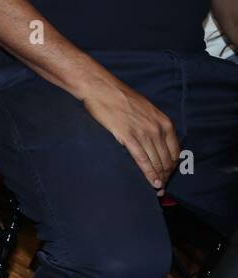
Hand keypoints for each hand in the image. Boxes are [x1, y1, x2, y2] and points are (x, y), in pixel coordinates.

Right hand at [81, 79, 180, 193]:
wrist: (101, 89)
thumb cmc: (120, 97)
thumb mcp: (146, 109)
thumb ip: (154, 124)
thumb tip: (155, 139)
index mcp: (164, 122)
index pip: (175, 151)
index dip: (172, 166)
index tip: (168, 175)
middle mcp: (157, 129)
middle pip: (166, 159)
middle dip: (166, 175)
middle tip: (162, 187)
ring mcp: (144, 133)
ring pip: (156, 162)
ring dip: (158, 177)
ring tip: (157, 188)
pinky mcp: (129, 137)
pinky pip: (142, 160)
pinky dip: (148, 173)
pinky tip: (151, 183)